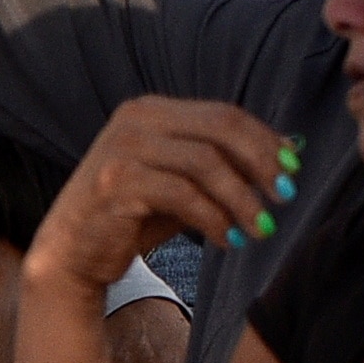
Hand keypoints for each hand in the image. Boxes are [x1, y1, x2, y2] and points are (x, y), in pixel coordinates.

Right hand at [28, 98, 297, 294]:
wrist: (71, 252)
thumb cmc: (131, 217)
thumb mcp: (181, 183)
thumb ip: (223, 163)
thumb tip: (291, 147)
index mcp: (151, 110)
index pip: (223, 114)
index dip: (264, 141)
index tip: (293, 170)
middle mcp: (135, 120)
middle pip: (219, 130)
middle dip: (261, 164)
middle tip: (285, 197)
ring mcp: (122, 149)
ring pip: (205, 164)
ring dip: (242, 200)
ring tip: (261, 230)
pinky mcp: (115, 183)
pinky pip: (183, 196)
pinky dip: (213, 219)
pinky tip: (226, 240)